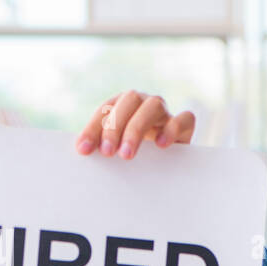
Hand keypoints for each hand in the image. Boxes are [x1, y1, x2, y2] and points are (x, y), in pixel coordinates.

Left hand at [75, 90, 195, 158]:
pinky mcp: (185, 125)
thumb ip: (101, 145)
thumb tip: (82, 150)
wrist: (165, 164)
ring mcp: (164, 112)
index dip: (93, 129)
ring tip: (127, 154)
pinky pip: (184, 119)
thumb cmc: (132, 154)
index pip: (105, 110)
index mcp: (120, 106)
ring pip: (153, 106)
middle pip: (129, 101)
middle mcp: (142, 103)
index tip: (84, 150)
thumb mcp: (114, 149)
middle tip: (107, 153)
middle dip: (115, 127)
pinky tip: (162, 145)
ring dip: (136, 129)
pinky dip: (172, 129)